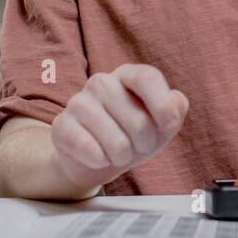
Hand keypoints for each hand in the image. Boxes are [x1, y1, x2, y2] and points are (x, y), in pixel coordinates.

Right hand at [51, 64, 188, 188]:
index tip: (169, 126)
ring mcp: (79, 102)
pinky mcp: (62, 125)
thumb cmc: (134, 135)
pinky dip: (101, 161)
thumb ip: (176, 109)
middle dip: (145, 143)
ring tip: (119, 153)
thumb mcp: (162, 124)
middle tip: (138, 146)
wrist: (98, 159)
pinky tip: (98, 157)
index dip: (162, 105)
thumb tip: (175, 102)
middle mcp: (102, 82)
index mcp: (128, 75)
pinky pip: (89, 149)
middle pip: (138, 120)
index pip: (147, 77)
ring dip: (123, 157)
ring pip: (116, 142)